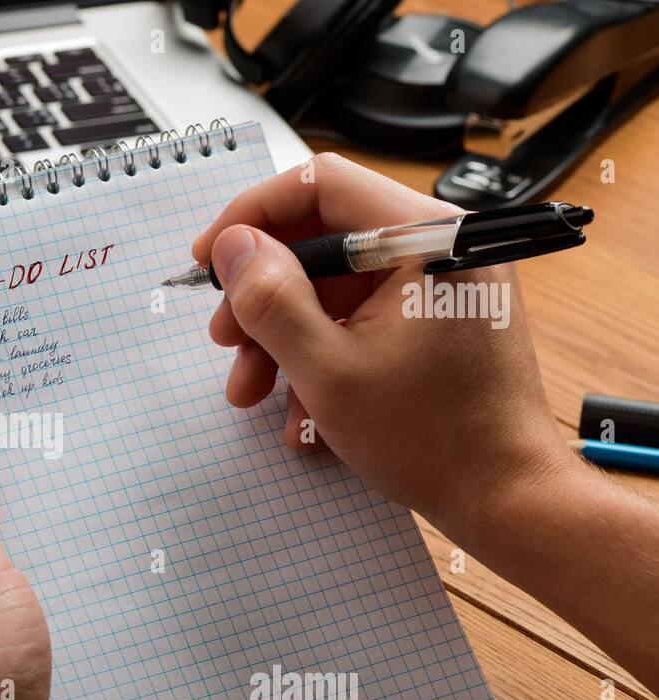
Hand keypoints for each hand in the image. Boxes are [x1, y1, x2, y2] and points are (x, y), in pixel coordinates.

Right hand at [190, 153, 576, 544]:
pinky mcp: (434, 321)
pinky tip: (297, 411)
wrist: (505, 500)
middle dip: (263, 295)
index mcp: (427, 238)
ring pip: (333, 287)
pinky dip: (319, 357)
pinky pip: (358, 320)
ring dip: (281, 337)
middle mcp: (439, 248)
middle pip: (321, 240)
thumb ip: (272, 300)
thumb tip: (232, 247)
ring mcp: (439, 286)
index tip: (210, 259)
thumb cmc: (435, 439)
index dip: (252, 217)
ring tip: (251, 391)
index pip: (321, 185)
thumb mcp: (329, 370)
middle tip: (226, 339)